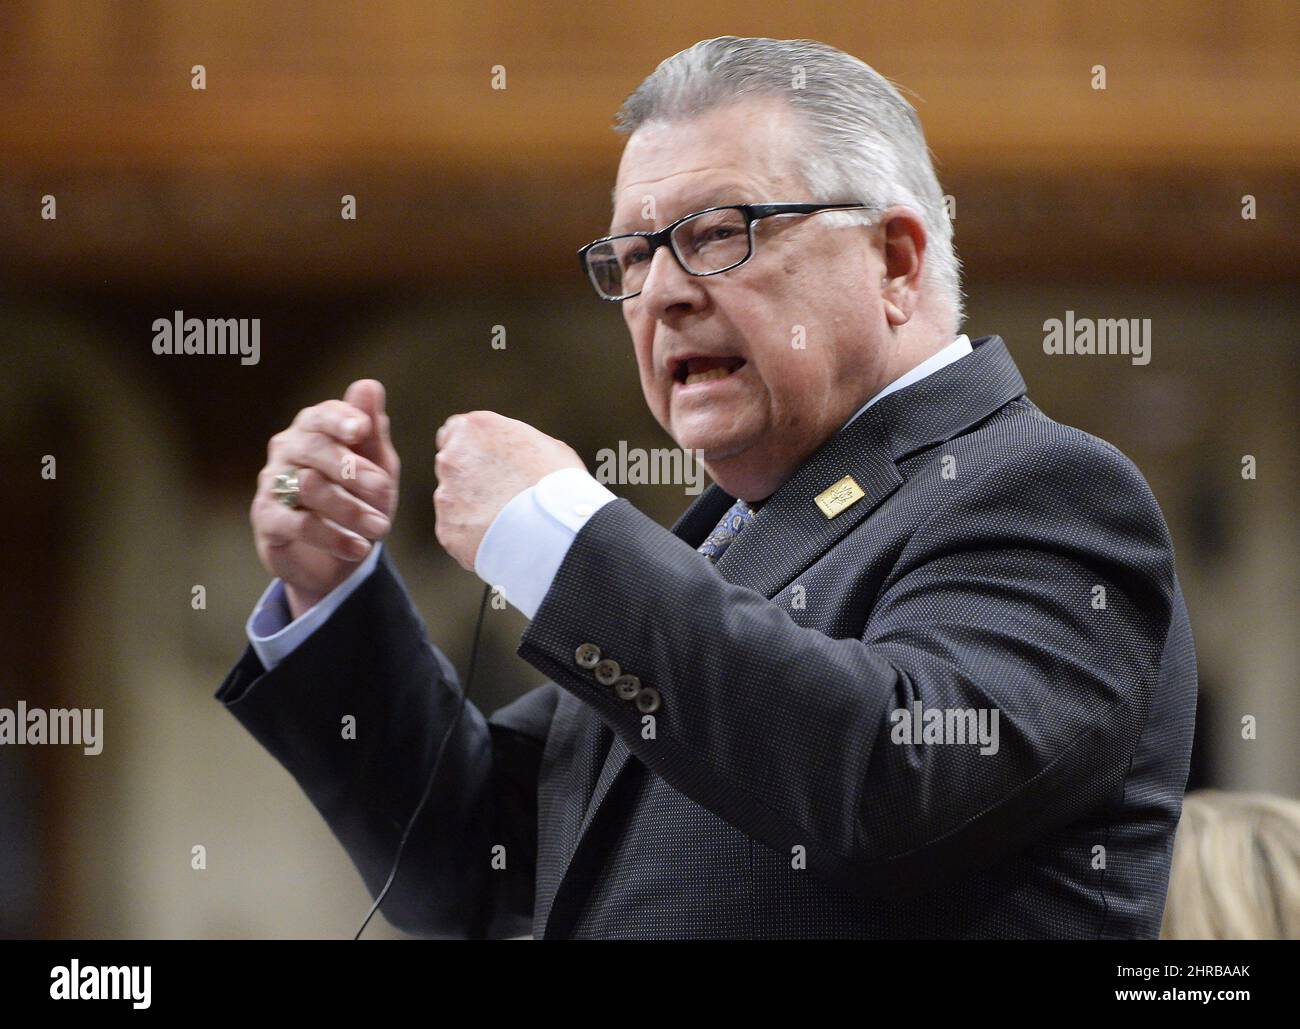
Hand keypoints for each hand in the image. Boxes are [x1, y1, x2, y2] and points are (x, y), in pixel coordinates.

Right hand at [251, 379, 400, 617]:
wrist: (335, 555)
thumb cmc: (357, 497)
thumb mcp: (374, 465)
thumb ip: (372, 430)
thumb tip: (369, 385)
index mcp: (314, 429)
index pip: (322, 415)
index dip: (341, 419)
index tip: (361, 429)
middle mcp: (288, 449)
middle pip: (314, 448)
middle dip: (352, 469)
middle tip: (383, 489)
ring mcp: (272, 483)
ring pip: (308, 487)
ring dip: (350, 509)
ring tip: (381, 527)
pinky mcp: (267, 519)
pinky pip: (299, 524)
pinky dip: (334, 537)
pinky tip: (359, 548)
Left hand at [433, 411, 585, 570]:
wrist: (554, 531)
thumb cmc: (559, 484)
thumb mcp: (545, 447)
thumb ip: (514, 445)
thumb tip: (508, 455)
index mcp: (475, 429)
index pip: (453, 432)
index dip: (470, 448)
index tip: (484, 462)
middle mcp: (451, 458)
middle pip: (453, 467)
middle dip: (471, 479)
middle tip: (502, 495)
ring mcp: (445, 495)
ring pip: (453, 501)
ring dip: (472, 508)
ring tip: (507, 522)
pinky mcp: (447, 530)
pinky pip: (458, 531)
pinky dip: (473, 536)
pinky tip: (500, 540)